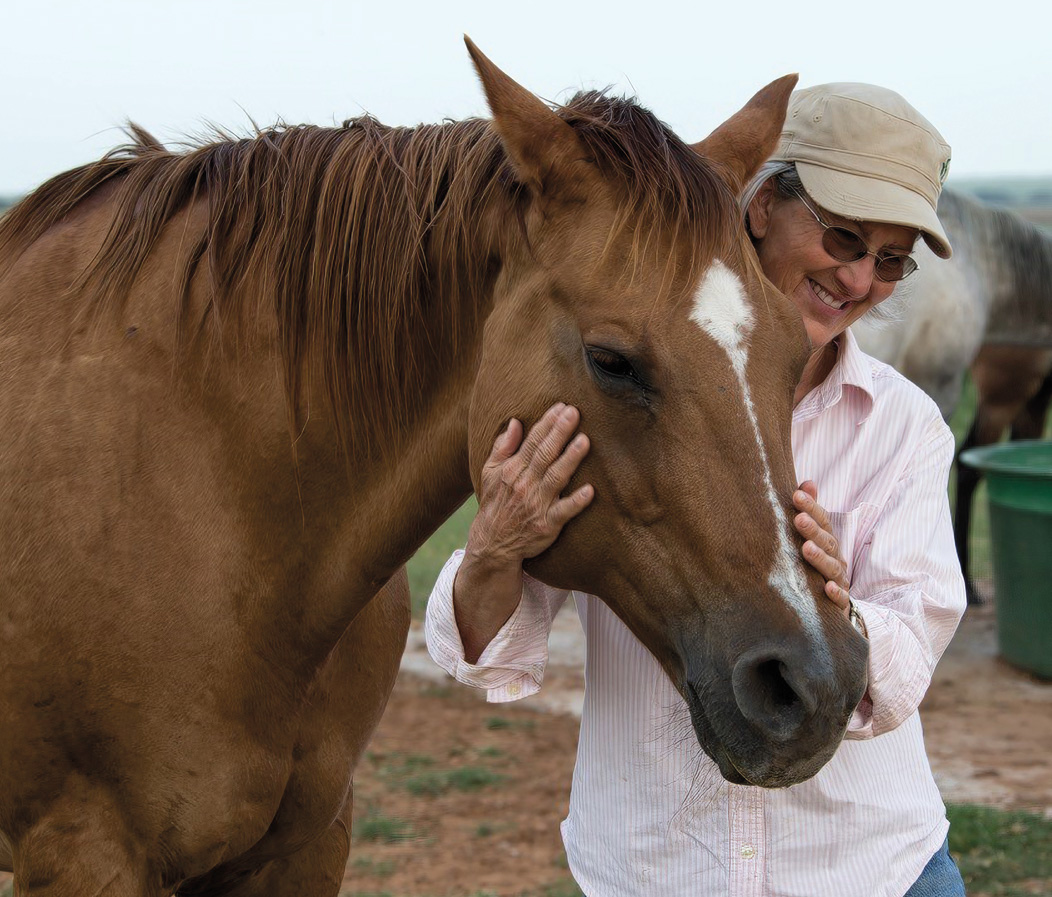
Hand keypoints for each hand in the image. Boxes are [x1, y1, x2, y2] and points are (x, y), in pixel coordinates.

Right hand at [467, 403, 593, 566]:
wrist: (492, 544)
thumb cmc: (496, 504)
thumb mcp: (490, 473)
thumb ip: (502, 447)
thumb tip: (514, 422)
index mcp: (513, 470)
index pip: (532, 442)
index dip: (547, 423)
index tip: (561, 407)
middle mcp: (525, 484)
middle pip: (545, 454)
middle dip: (560, 432)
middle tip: (575, 413)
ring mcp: (537, 505)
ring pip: (556, 478)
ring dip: (570, 459)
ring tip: (584, 441)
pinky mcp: (547, 524)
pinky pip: (564, 511)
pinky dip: (576, 502)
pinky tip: (590, 490)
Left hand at [793, 481, 849, 618]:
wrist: (834, 607)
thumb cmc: (816, 568)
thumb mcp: (813, 539)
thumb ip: (809, 512)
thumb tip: (807, 482)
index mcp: (828, 542)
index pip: (822, 521)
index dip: (811, 507)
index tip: (795, 495)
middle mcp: (836, 559)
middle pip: (827, 542)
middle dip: (813, 530)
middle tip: (798, 519)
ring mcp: (839, 581)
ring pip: (832, 568)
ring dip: (820, 558)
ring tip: (807, 549)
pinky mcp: (840, 605)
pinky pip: (840, 599)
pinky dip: (836, 593)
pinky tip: (827, 588)